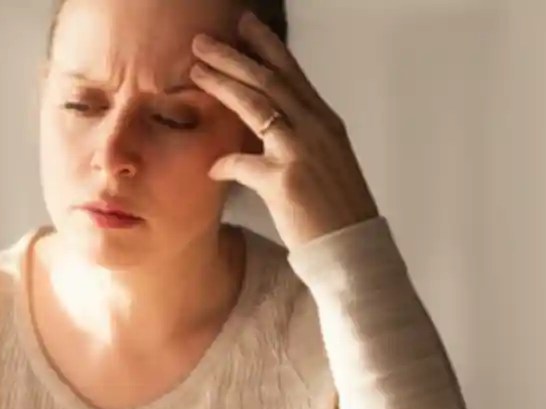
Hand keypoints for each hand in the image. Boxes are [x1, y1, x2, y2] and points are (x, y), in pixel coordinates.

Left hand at [190, 10, 379, 248]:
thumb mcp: (319, 163)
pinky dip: (225, 164)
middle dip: (234, 56)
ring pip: (257, 106)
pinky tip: (212, 168)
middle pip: (269, 81)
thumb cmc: (332, 209)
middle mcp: (316, 129)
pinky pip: (243, 164)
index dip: (267, 47)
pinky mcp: (285, 181)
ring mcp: (301, 152)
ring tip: (195, 70)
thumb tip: (255, 137)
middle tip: (203, 40)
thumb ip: (288, 142)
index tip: (245, 25)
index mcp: (324, 122)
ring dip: (223, 85)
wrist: (349, 247)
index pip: (292, 74)